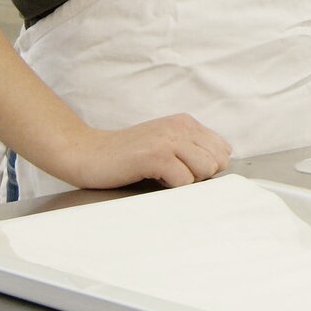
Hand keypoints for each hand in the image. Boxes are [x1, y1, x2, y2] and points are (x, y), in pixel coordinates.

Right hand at [44, 114, 232, 189]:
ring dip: (186, 181)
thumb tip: (220, 167)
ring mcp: (169, 139)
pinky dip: (170, 187)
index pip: (223, 150)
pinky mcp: (156, 155)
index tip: (183, 170)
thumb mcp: (165, 144)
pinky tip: (151, 178)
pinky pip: (184, 181)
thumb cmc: (126, 156)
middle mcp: (180, 126)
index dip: (207, 167)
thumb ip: (191, 150)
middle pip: (218, 161)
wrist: (87, 154)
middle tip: (171, 175)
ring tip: (161, 175)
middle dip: (199, 176)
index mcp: (185, 123)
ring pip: (205, 170)